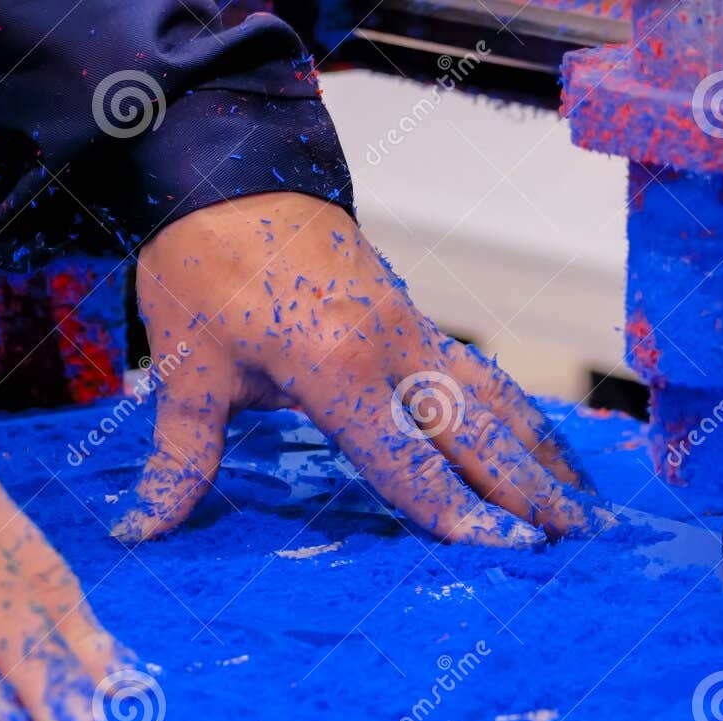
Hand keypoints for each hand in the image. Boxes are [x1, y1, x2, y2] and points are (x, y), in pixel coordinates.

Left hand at [117, 192, 593, 545]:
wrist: (227, 165)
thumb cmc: (201, 265)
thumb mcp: (186, 368)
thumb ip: (179, 459)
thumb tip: (139, 532)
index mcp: (334, 368)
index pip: (407, 461)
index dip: (457, 514)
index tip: (507, 553)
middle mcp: (390, 347)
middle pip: (474, 430)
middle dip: (527, 488)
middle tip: (577, 538)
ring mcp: (410, 326)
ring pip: (493, 396)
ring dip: (539, 450)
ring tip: (583, 499)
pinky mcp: (411, 314)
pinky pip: (479, 372)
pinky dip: (517, 411)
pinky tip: (538, 440)